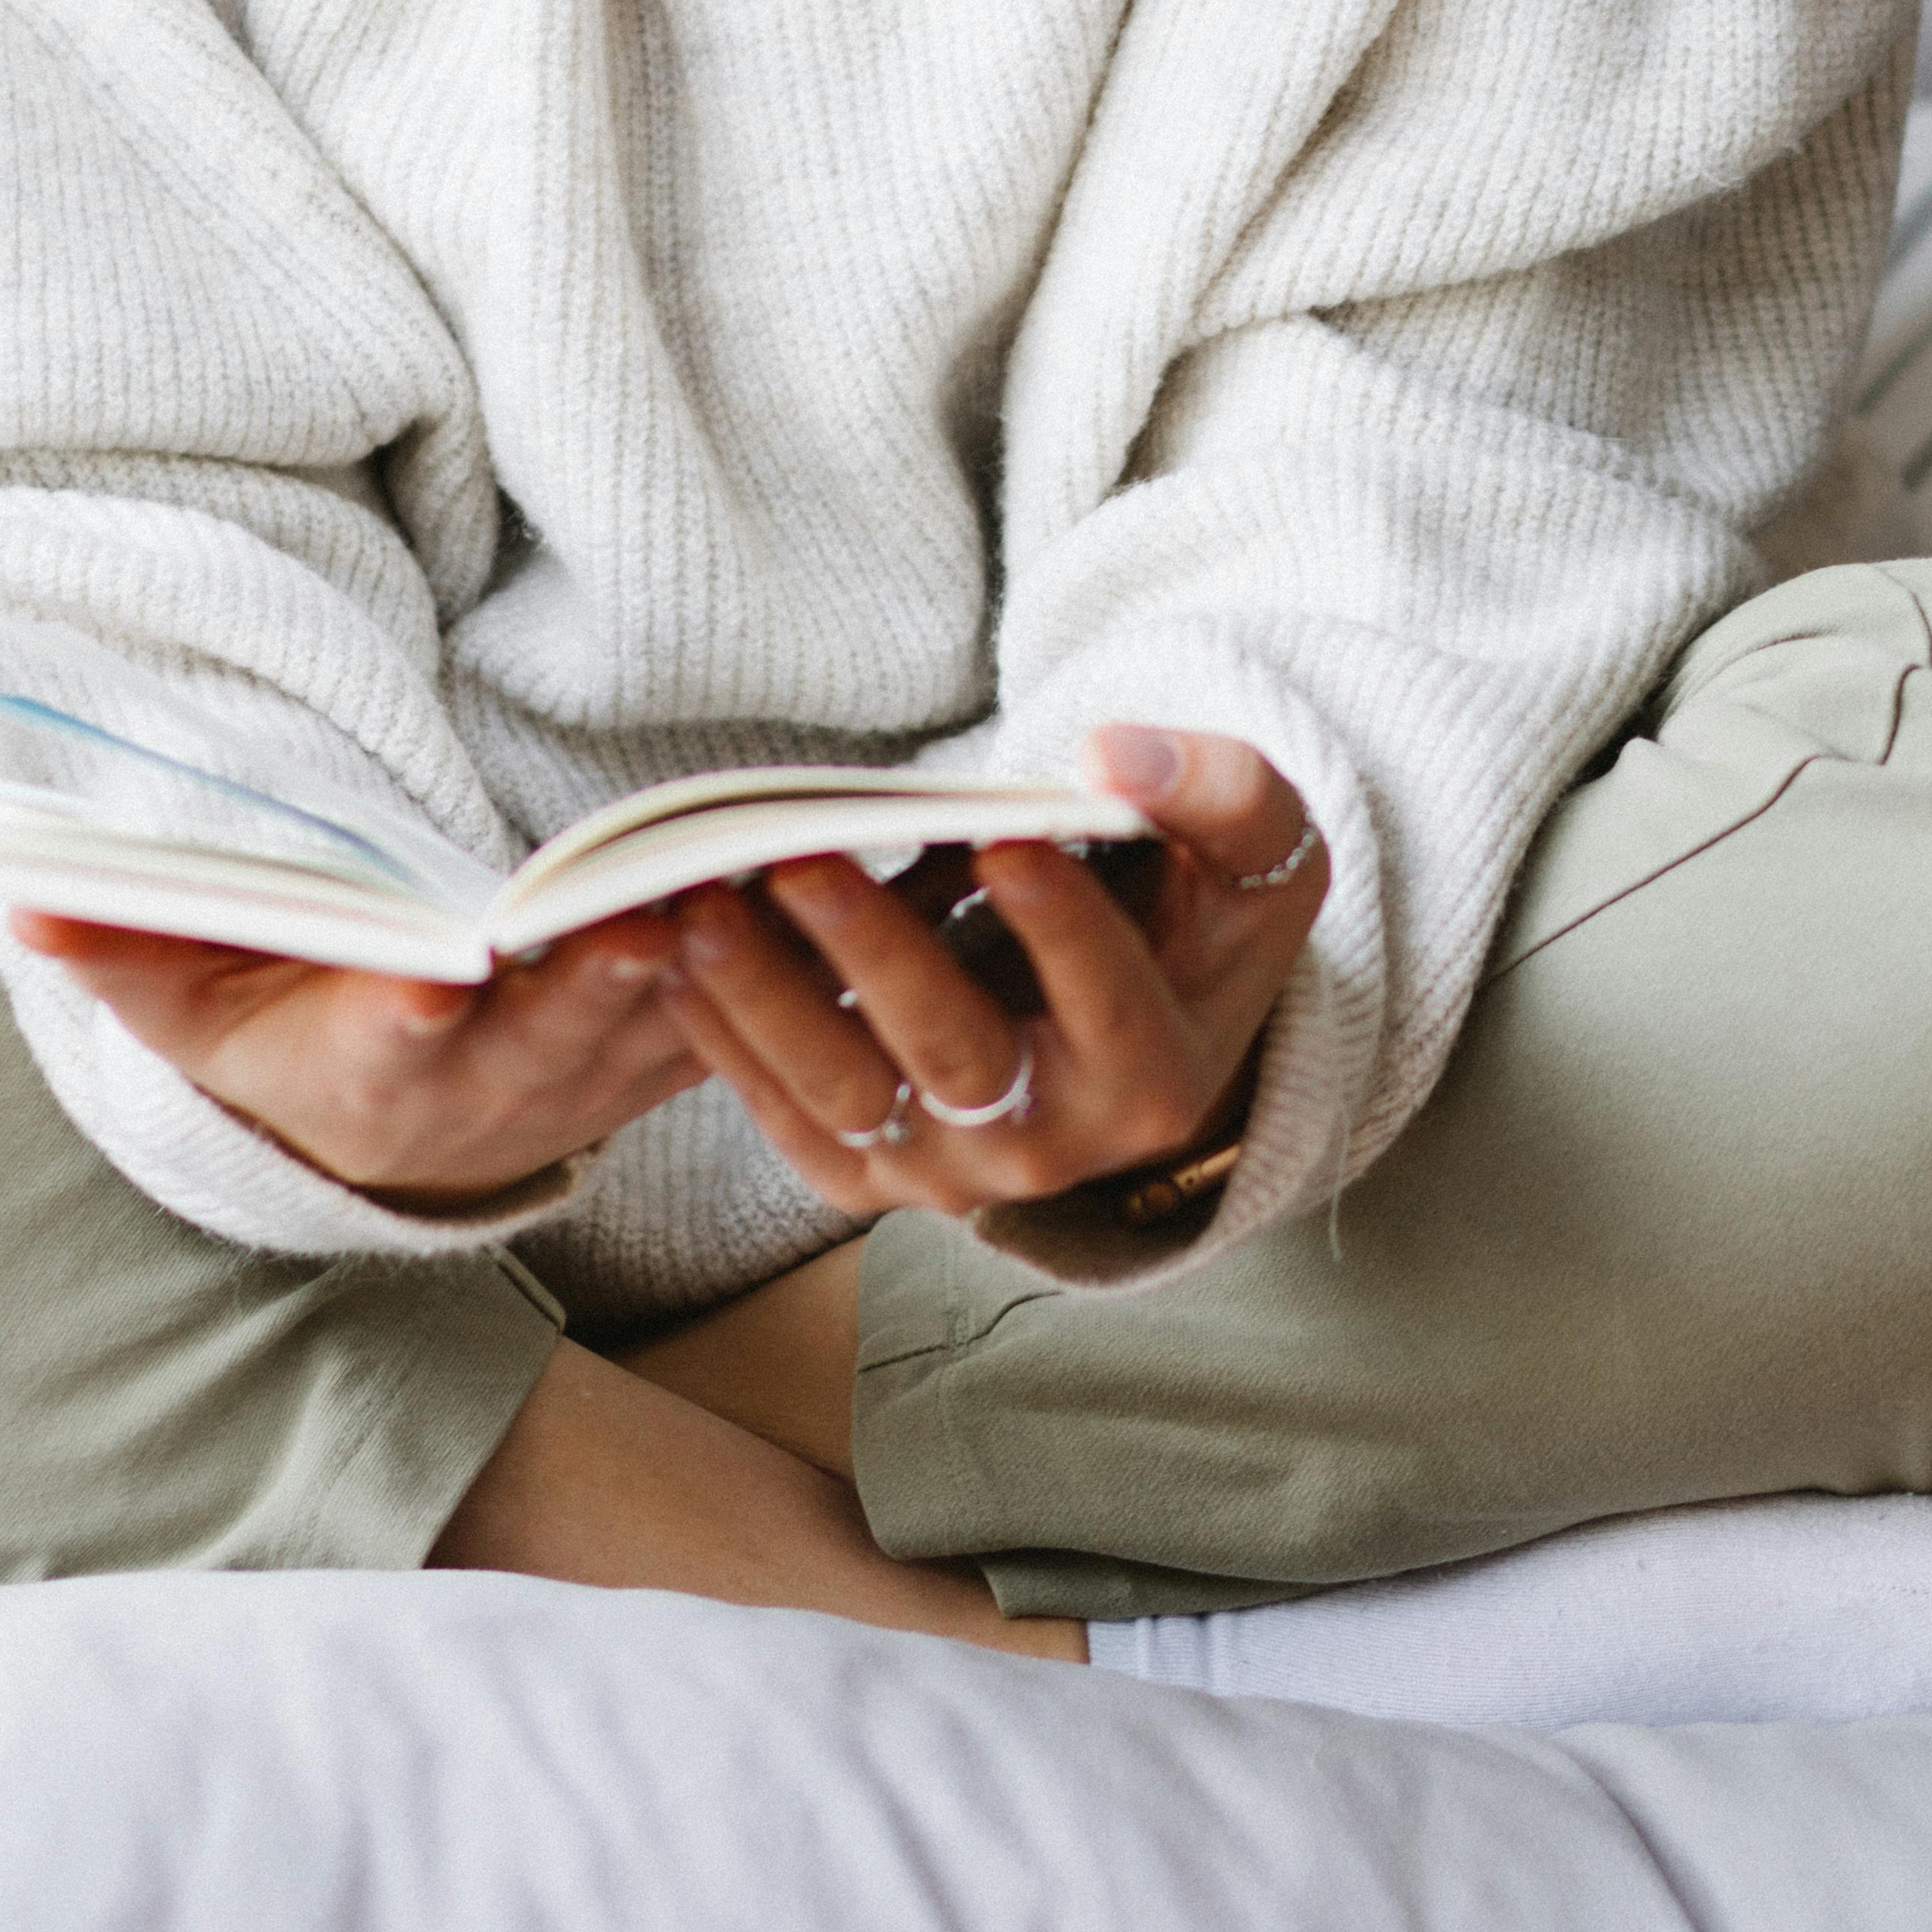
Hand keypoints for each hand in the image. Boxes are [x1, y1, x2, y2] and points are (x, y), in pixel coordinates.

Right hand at [7, 902, 705, 1203]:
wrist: (385, 1141)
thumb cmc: (274, 1042)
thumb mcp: (186, 1013)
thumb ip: (122, 953)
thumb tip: (18, 899)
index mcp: (373, 1073)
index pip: (388, 1044)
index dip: (409, 1010)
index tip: (434, 972)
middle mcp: (494, 1087)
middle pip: (551, 1034)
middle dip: (591, 977)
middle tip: (634, 915)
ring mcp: (590, 1077)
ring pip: (659, 1024)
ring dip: (707, 959)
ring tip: (740, 876)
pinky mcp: (665, 1052)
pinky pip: (735, 1011)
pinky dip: (770, 960)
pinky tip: (804, 880)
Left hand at [654, 726, 1325, 1224]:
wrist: (1141, 1010)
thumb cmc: (1197, 906)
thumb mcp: (1255, 846)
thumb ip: (1217, 794)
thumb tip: (1111, 759)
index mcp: (1158, 1080)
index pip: (1109, 1007)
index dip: (1060, 928)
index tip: (1007, 838)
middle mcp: (1053, 1147)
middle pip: (952, 1056)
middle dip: (872, 954)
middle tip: (800, 859)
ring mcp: (950, 1171)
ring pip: (847, 1096)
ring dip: (765, 1000)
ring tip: (703, 908)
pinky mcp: (868, 1172)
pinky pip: (786, 1117)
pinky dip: (725, 1039)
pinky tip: (676, 954)